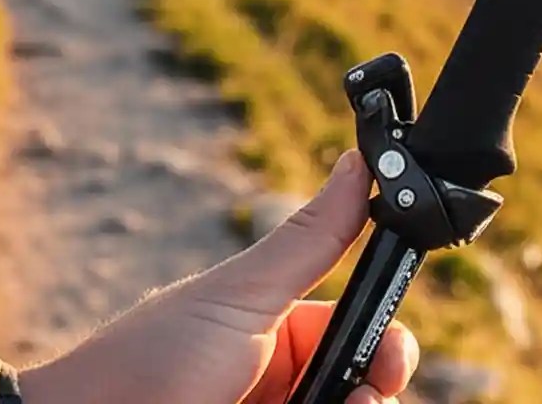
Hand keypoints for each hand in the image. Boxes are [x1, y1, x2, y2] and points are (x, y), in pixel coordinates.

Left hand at [19, 151, 418, 403]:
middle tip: (362, 395)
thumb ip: (311, 239)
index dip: (386, 347)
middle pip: (363, 385)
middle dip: (376, 386)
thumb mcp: (242, 295)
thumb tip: (357, 162)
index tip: (390, 359)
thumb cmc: (151, 360)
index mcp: (283, 335)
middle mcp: (282, 382)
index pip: (361, 336)